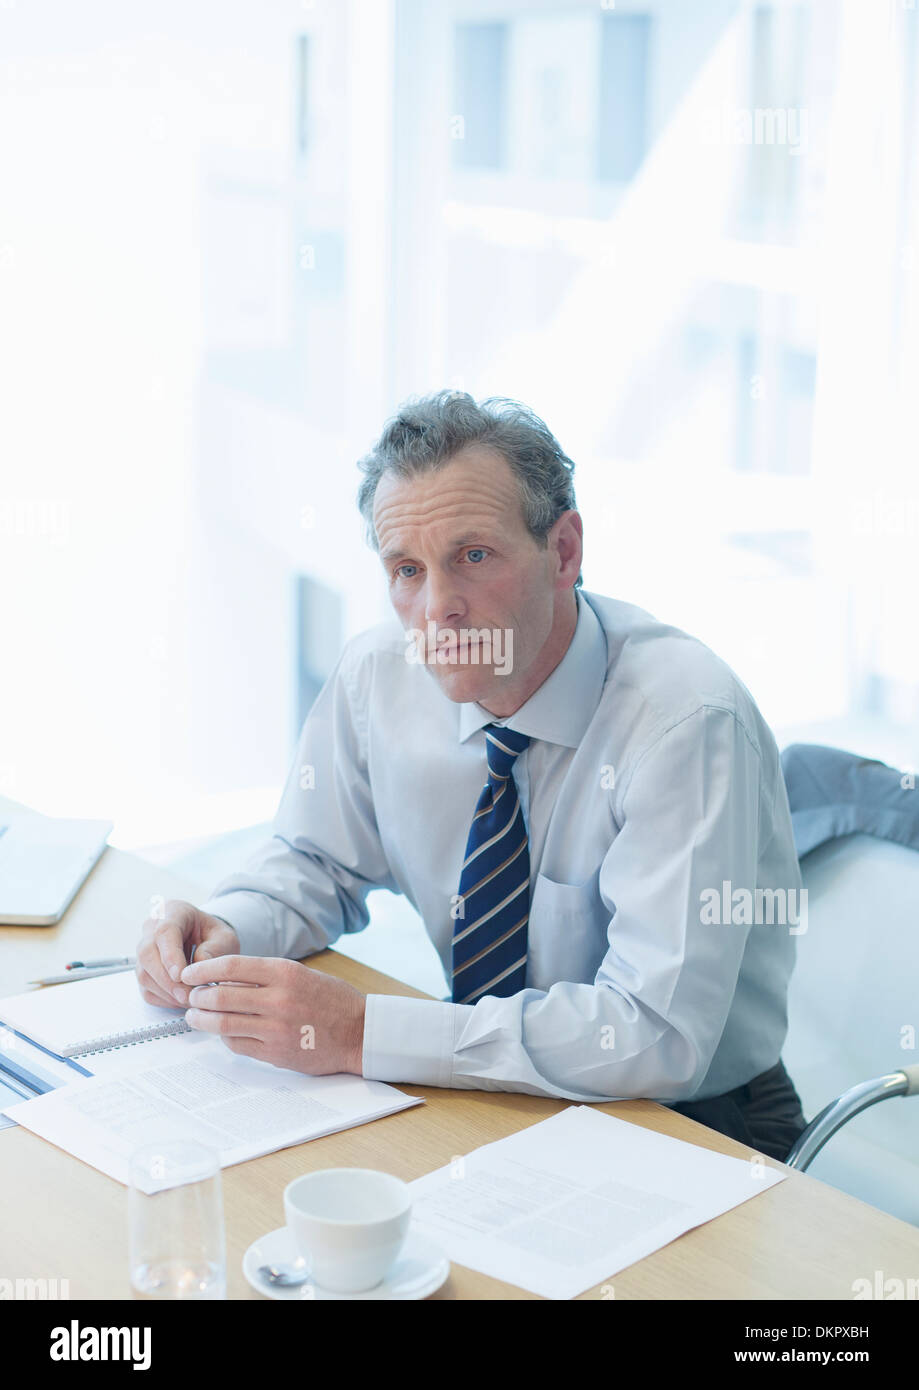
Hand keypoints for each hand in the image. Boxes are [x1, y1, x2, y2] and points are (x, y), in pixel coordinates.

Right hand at [136, 899, 239, 1007]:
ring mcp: (144, 950)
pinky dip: (164, 999)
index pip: (164, 931)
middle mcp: (152, 928)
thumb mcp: (224, 938)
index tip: (180, 975)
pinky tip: (181, 1000)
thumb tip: (198, 966)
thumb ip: (215, 949)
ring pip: (144, 973)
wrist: (207, 941)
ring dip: (166, 992)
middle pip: (147, 953)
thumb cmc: (214, 936)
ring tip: (189, 999)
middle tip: (188, 995)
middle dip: (167, 979)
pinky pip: (146, 989)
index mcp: (174, 912)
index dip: (170, 955)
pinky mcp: (144, 971)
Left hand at [179, 954, 365, 1075]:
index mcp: (285, 973)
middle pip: (220, 996)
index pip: (231, 966)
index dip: (203, 969)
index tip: (189, 972)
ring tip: (196, 1016)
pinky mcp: (275, 1053)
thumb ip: (265, 975)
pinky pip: (237, 1044)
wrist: (358, 1033)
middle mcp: (278, 999)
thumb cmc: (331, 1000)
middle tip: (191, 996)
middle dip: (198, 996)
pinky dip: (225, 1037)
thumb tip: (223, 978)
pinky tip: (224, 1032)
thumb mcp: (301, 974)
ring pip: (223, 1023)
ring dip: (202, 1020)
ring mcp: (276, 1029)